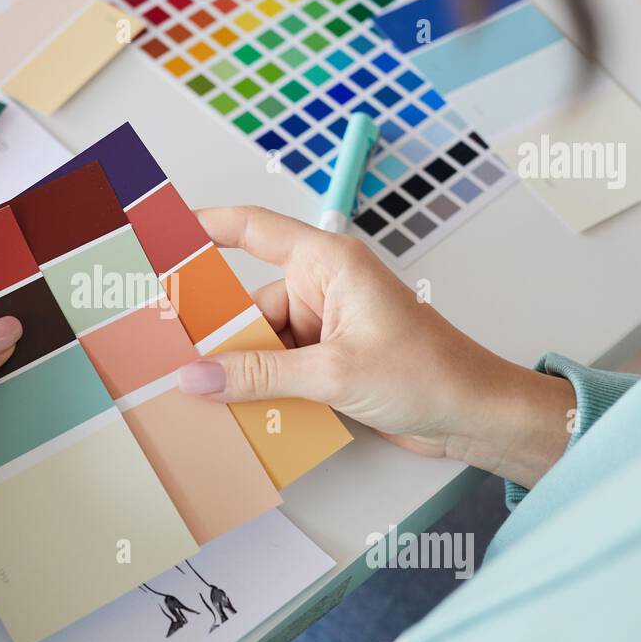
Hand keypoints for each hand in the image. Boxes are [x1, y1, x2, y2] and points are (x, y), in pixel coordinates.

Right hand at [175, 207, 573, 488]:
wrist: (475, 417)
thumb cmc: (431, 372)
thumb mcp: (334, 372)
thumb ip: (260, 374)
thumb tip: (198, 377)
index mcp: (327, 263)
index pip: (254, 229)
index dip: (206, 225)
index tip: (164, 230)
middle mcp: (322, 288)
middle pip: (247, 305)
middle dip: (218, 336)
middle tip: (174, 359)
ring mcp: (325, 327)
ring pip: (260, 344)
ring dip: (241, 374)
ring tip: (209, 402)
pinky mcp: (329, 362)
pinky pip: (279, 369)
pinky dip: (262, 390)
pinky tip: (244, 414)